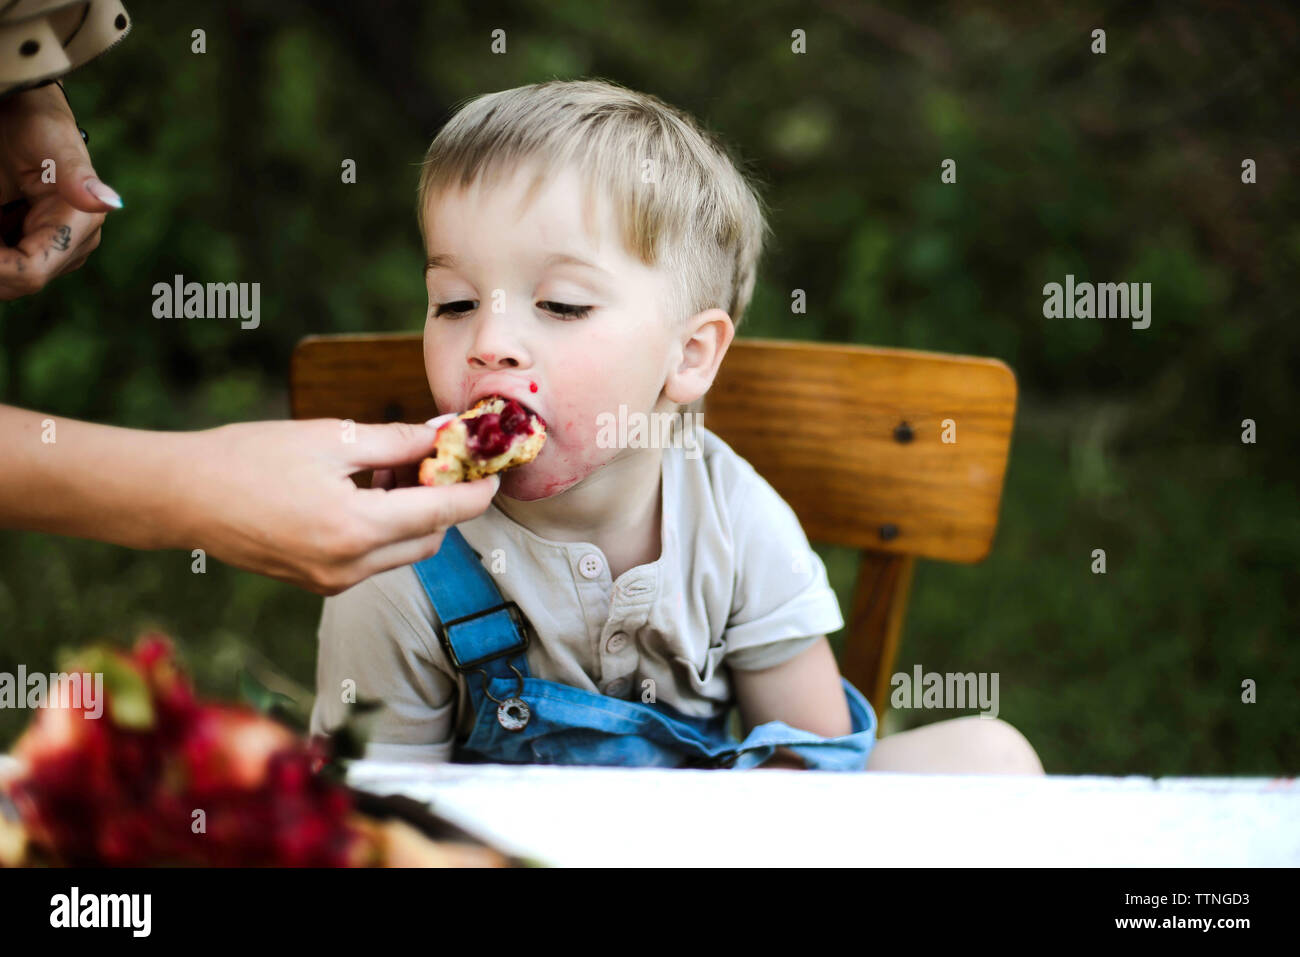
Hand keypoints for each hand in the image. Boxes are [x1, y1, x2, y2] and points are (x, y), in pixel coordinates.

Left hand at [0, 83, 120, 299]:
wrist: (25, 113)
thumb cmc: (36, 120)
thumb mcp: (51, 142)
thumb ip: (77, 174)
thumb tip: (109, 203)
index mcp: (81, 225)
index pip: (31, 272)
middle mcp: (74, 245)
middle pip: (19, 283)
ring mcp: (56, 250)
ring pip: (10, 281)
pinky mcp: (37, 247)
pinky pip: (7, 266)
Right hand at [181, 419, 498, 593]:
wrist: (182, 496)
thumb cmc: (250, 457)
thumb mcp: (332, 438)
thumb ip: (397, 440)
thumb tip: (446, 431)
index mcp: (355, 528)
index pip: (443, 514)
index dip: (476, 491)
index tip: (493, 471)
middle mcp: (349, 567)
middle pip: (431, 538)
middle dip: (445, 501)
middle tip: (436, 458)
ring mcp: (332, 582)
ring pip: (404, 551)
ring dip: (415, 515)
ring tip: (393, 469)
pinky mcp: (318, 584)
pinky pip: (374, 560)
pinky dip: (386, 530)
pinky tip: (368, 493)